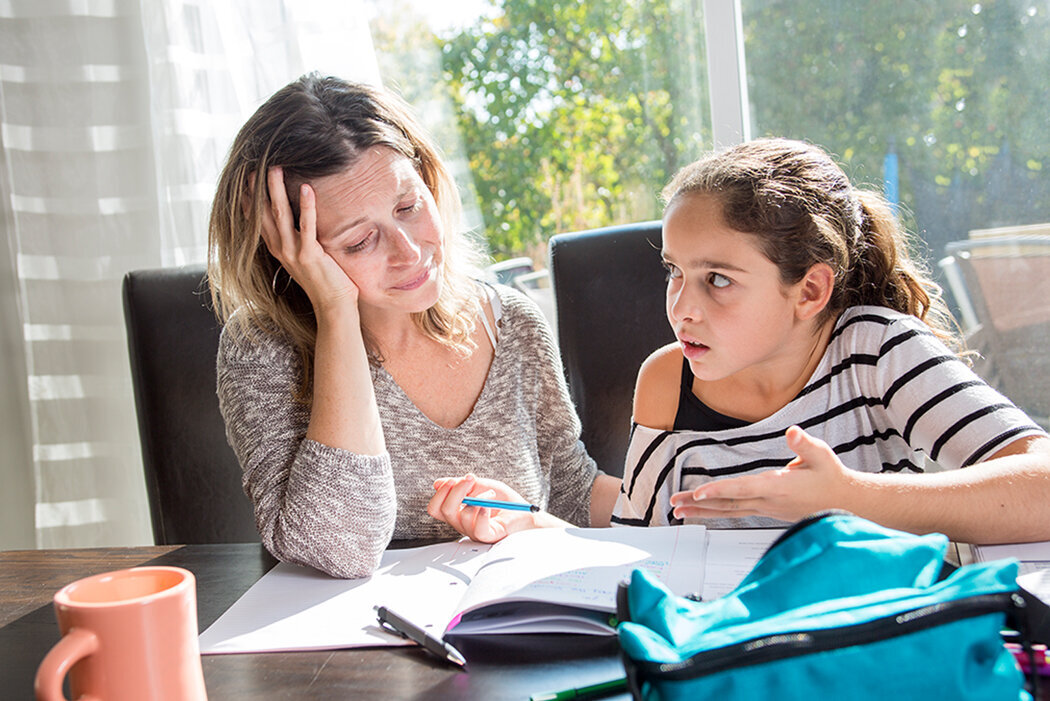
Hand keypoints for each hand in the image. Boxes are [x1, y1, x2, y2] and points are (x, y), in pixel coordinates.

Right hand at [261, 167, 358, 314]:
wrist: (333, 307)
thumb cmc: (325, 282)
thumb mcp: (305, 258)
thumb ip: (299, 240)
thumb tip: (300, 223)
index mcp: (278, 249)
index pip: (257, 221)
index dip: (249, 201)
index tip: (244, 181)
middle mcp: (281, 250)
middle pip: (264, 214)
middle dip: (258, 190)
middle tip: (254, 167)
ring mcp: (293, 253)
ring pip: (280, 215)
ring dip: (276, 190)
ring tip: (274, 168)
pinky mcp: (310, 255)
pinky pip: (307, 226)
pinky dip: (307, 206)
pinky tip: (306, 188)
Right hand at [427, 474, 539, 542]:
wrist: (525, 512)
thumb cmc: (503, 500)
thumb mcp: (480, 486)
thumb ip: (460, 484)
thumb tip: (437, 484)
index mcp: (457, 512)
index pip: (435, 508)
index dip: (440, 493)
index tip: (454, 480)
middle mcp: (462, 524)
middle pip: (444, 511)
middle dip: (455, 491)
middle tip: (470, 479)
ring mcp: (474, 532)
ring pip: (463, 516)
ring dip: (479, 497)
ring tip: (492, 494)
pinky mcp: (488, 537)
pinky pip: (478, 529)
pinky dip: (482, 514)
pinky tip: (489, 506)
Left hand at [669, 425, 856, 521]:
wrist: (846, 502)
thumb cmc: (832, 477)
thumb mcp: (822, 456)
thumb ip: (805, 444)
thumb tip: (793, 433)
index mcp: (777, 488)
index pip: (742, 489)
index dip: (719, 491)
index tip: (699, 494)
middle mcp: (768, 501)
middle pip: (727, 504)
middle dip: (699, 505)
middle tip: (675, 504)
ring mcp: (766, 509)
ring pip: (729, 511)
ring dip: (703, 511)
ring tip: (679, 511)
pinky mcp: (766, 511)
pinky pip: (736, 512)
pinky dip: (717, 511)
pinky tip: (703, 511)